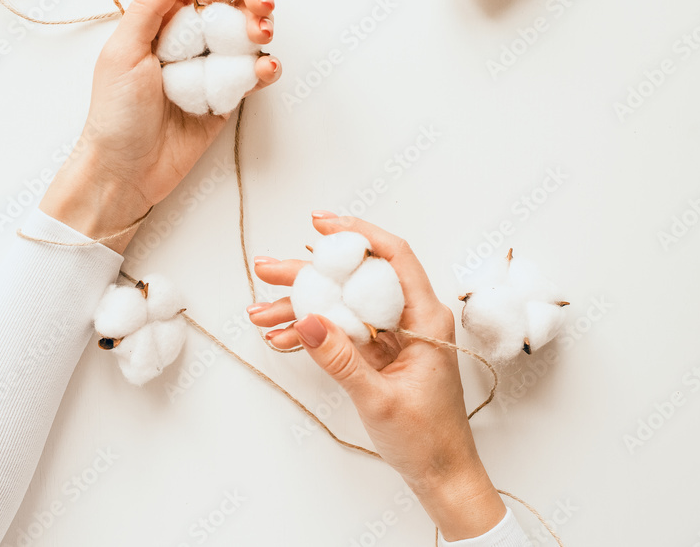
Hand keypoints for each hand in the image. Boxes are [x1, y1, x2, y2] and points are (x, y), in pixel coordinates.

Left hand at [40, 0, 281, 251]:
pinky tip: (262, 70)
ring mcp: (209, 63)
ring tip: (259, 36)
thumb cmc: (114, 115)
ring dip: (260, 25)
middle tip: (262, 4)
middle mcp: (187, 33)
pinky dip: (264, 67)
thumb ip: (150, 5)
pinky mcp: (226, 94)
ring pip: (247, 28)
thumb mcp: (123, 52)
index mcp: (159, 14)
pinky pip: (253, 71)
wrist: (125, 172)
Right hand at [249, 212, 506, 540]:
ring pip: (343, 305)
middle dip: (309, 274)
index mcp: (426, 318)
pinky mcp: (378, 354)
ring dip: (302, 306)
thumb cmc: (427, 439)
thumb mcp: (379, 399)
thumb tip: (307, 319)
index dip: (358, 233)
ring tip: (258, 309)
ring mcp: (393, 336)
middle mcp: (411, 318)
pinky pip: (341, 331)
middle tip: (266, 268)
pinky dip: (312, 333)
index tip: (321, 224)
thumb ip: (341, 359)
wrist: (440, 476)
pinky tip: (280, 334)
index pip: (393, 257)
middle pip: (357, 279)